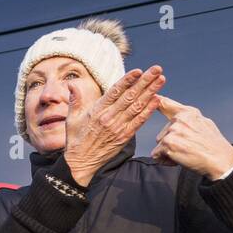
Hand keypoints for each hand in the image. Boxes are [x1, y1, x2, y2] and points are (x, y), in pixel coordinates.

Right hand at [64, 66, 164, 185]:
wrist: (80, 163)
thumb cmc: (76, 140)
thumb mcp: (72, 119)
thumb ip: (75, 100)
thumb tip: (72, 84)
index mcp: (97, 111)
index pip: (115, 92)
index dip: (127, 80)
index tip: (138, 70)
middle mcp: (109, 118)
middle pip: (130, 96)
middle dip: (145, 81)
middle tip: (157, 69)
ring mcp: (118, 128)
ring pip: (137, 106)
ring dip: (151, 92)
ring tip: (161, 79)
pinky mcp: (124, 137)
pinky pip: (139, 121)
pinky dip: (149, 110)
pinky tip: (157, 100)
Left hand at [150, 96, 232, 179]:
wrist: (220, 159)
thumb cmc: (212, 144)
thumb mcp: (203, 123)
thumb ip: (188, 119)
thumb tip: (177, 115)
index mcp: (188, 112)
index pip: (167, 104)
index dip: (157, 101)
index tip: (150, 95)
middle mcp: (179, 119)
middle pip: (162, 134)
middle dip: (171, 144)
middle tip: (188, 147)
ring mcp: (173, 130)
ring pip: (160, 145)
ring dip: (168, 152)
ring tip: (186, 153)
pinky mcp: (168, 143)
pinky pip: (157, 155)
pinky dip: (165, 160)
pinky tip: (180, 159)